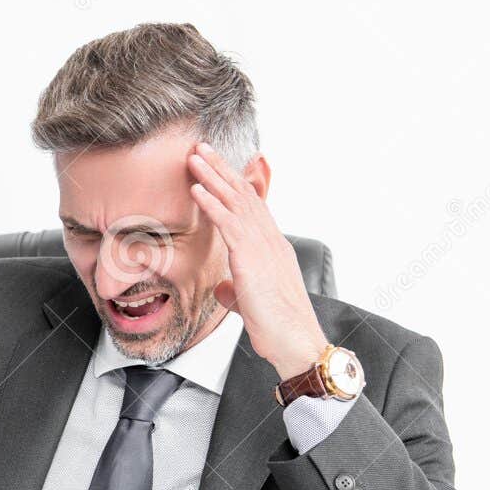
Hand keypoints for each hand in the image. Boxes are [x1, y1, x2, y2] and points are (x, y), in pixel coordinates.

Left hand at [187, 141, 327, 379]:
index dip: (232, 183)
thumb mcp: (250, 303)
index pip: (251, 206)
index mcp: (272, 248)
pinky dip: (212, 203)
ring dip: (212, 176)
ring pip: (235, 201)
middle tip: (201, 147)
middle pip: (243, 194)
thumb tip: (222, 285)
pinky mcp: (252, 259)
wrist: (295, 343)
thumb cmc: (277, 328)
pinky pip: (229, 223)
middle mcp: (271, 240)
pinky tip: (197, 188)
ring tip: (194, 156)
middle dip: (221, 169)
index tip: (216, 166)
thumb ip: (236, 288)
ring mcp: (264, 247)